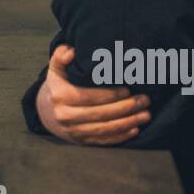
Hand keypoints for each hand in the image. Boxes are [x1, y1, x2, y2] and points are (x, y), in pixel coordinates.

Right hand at [36, 45, 150, 145]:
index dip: (110, 95)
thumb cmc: (58, 85)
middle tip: (144, 101)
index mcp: (61, 96)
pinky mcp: (80, 141)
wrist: (47, 111)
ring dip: (127, 123)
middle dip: (125, 108)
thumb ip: (61, 56)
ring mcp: (73, 131)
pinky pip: (102, 140)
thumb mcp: (56, 69)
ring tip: (145, 115)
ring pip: (104, 129)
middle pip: (100, 114)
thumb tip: (72, 52)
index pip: (90, 97)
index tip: (128, 90)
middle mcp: (65, 116)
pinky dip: (120, 136)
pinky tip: (135, 129)